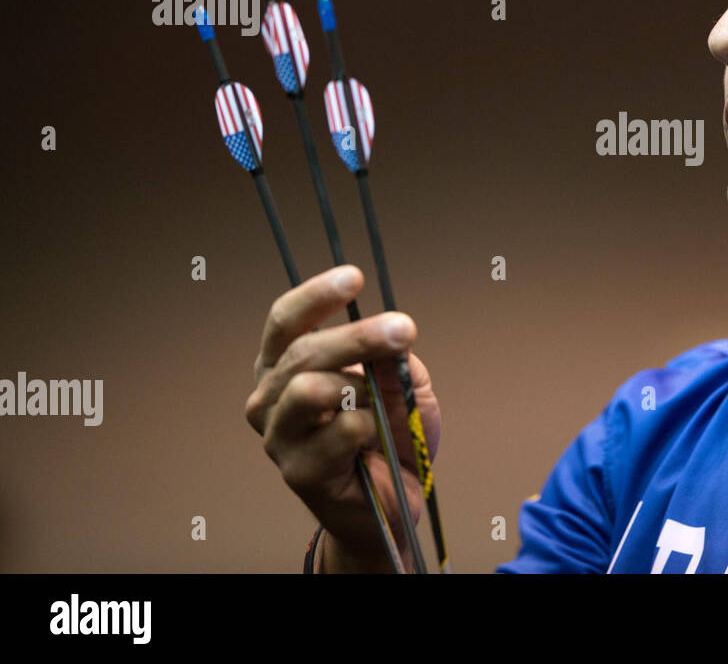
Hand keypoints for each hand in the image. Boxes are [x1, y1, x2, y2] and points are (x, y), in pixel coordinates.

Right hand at [245, 264, 439, 571]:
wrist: (394, 503)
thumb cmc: (392, 436)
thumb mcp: (402, 385)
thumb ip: (393, 359)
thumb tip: (392, 337)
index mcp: (286, 366)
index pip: (286, 321)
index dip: (316, 296)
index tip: (354, 276)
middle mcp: (271, 398)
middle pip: (303, 352)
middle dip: (357, 335)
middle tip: (404, 327)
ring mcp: (279, 436)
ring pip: (309, 388)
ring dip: (361, 384)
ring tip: (385, 401)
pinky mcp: (298, 471)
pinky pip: (340, 431)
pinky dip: (370, 426)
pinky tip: (377, 439)